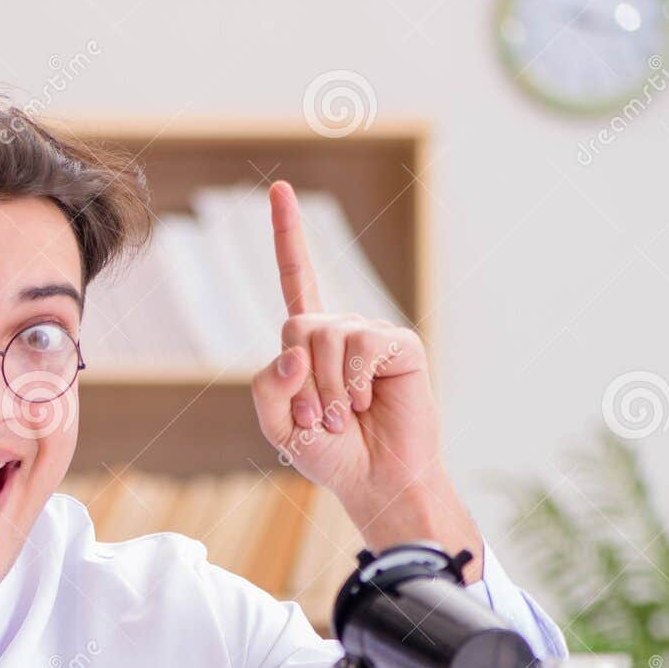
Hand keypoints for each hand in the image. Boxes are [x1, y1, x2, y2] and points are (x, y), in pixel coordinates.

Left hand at [250, 180, 481, 577]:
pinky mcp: (399, 344)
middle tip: (317, 417)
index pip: (298, 278)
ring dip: (324, 388)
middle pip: (297, 323)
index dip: (288, 235)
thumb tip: (296, 349)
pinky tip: (365, 402)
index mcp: (310, 342)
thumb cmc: (329, 452)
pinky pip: (361, 346)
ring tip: (340, 417)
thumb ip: (269, 385)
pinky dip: (352, 381)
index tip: (280, 189)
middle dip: (299, 379)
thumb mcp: (278, 423)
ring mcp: (372, 334)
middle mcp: (341, 330)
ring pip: (326, 337)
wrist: (373, 478)